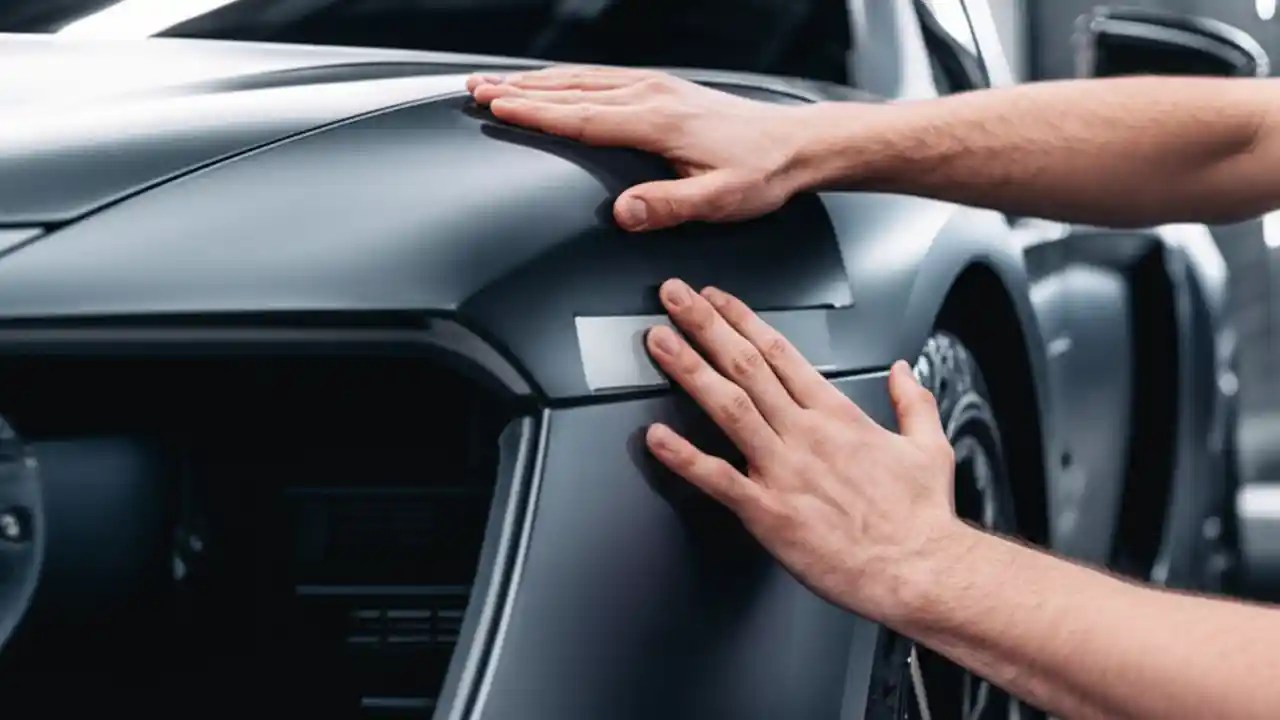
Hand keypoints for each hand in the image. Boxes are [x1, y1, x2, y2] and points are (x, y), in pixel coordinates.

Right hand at [466, 66, 809, 230]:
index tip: (496, 108)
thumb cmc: (759, 172)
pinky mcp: (662, 88)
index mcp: (657, 121)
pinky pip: (599, 78)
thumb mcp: (719, 200)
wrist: (794, 144)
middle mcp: (652, 95)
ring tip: (495, 83)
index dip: (534, 114)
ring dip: (535, 81)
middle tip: (475, 89)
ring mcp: (656, 87)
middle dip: (519, 90)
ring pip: (581, 80)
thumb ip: (668, 206)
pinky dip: (565, 80)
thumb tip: (624, 212)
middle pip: (570, 90)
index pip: (581, 118)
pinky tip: (550, 83)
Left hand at [642, 278, 968, 622]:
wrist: (921, 569)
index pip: (780, 353)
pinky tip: (656, 437)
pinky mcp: (770, 512)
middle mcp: (806, 434)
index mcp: (837, 416)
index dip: (742, 321)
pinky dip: (685, 457)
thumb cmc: (922, 517)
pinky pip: (718, 479)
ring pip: (728, 407)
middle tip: (674, 297)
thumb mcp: (929, 446)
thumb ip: (912, 402)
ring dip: (690, 370)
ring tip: (659, 341)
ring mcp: (785, 469)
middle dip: (706, 326)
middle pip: (747, 365)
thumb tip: (903, 373)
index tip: (716, 300)